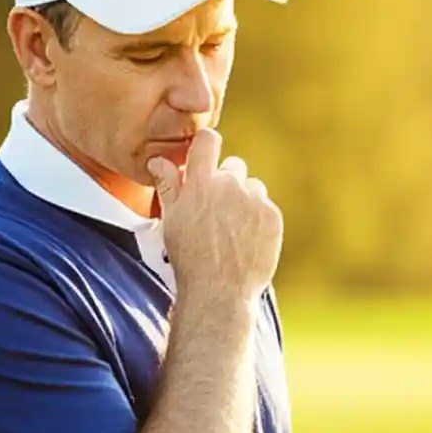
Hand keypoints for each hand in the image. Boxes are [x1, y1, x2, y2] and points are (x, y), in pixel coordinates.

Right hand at [147, 129, 282, 301]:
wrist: (219, 291)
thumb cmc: (189, 257)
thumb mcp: (172, 220)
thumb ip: (168, 186)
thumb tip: (159, 160)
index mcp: (200, 182)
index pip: (208, 140)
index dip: (207, 144)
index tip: (207, 154)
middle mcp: (229, 185)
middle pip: (233, 167)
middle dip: (226, 182)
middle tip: (217, 212)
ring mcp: (254, 200)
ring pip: (252, 187)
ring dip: (244, 200)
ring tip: (233, 229)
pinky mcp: (272, 216)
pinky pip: (266, 207)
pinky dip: (258, 219)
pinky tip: (246, 240)